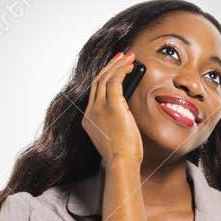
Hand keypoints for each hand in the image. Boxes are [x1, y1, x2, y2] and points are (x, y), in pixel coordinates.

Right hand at [82, 51, 144, 167]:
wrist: (121, 163)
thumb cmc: (124, 157)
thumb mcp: (116, 137)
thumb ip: (117, 122)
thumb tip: (126, 111)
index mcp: (90, 119)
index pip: (96, 93)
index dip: (105, 78)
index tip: (114, 70)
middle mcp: (91, 110)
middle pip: (98, 81)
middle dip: (110, 67)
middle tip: (121, 57)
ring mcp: (99, 107)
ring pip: (105, 78)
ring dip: (117, 65)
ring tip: (129, 57)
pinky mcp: (111, 106)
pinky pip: (115, 81)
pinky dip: (122, 71)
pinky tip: (130, 65)